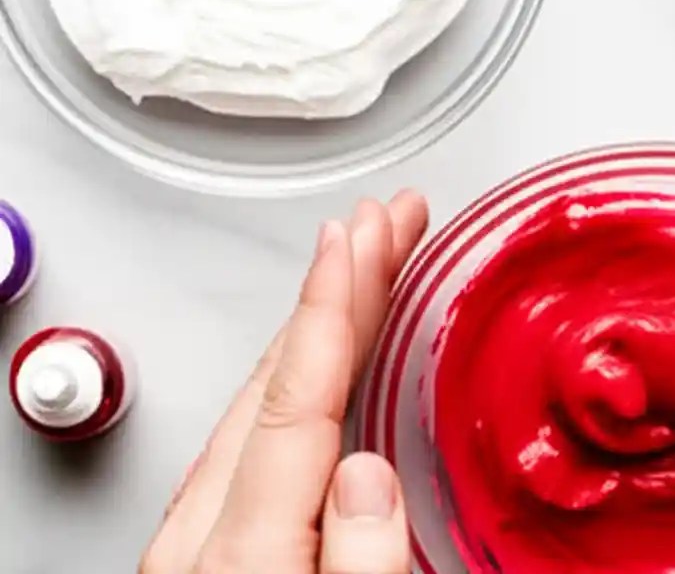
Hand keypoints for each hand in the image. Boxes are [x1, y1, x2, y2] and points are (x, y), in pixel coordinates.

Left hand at [141, 192, 429, 573]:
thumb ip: (359, 565)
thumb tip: (368, 477)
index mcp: (244, 554)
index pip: (295, 402)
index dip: (328, 307)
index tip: (357, 238)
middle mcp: (206, 534)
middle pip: (277, 380)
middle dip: (339, 285)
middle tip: (387, 223)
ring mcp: (199, 538)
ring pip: (263, 401)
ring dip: (321, 322)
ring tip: (371, 267)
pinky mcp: (210, 550)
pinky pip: (257, 435)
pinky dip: (298, 375)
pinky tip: (324, 358)